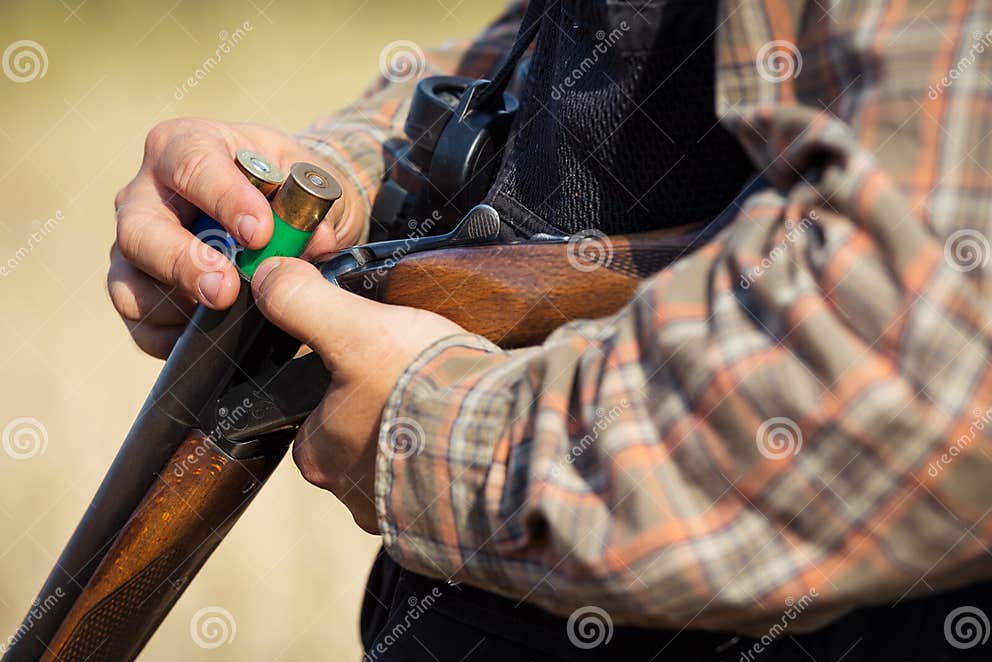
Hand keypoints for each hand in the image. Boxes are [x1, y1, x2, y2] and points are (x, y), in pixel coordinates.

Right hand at [109, 118, 365, 357]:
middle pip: (141, 228)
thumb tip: (315, 242)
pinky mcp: (137, 287)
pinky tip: (211, 338)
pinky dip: (169, 335)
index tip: (260, 234)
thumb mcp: (310, 182)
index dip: (224, 199)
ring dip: (175, 305)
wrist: (283, 209)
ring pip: (129, 280)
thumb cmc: (288, 186)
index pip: (192, 163)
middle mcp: (148, 191)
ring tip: (222, 316)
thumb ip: (312, 207)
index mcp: (189, 145)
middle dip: (183, 262)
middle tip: (225, 289)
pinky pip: (139, 320)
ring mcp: (136, 243)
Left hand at [251, 257, 464, 532]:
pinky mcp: (442, 516)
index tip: (371, 361)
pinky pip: (438, 478)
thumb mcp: (354, 329)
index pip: (312, 411)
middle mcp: (351, 494)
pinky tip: (467, 429)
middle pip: (358, 436)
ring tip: (449, 400)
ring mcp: (398, 511)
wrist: (496, 442)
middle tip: (417, 377)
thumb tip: (268, 277)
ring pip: (401, 460)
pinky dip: (449, 455)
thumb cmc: (419, 388)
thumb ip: (304, 301)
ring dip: (421, 434)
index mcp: (319, 455)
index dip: (340, 380)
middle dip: (385, 408)